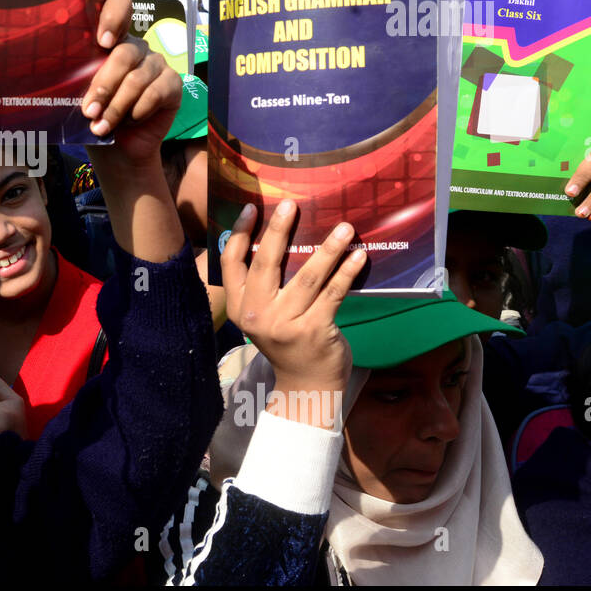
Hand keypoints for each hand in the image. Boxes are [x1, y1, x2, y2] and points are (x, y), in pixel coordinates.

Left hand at [82, 0, 180, 159]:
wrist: (119, 149)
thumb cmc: (96, 117)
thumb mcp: (82, 96)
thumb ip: (78, 80)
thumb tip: (60, 80)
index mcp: (113, 39)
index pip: (120, 7)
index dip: (114, 17)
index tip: (103, 42)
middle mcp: (137, 47)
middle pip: (124, 54)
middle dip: (104, 86)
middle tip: (89, 111)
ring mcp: (157, 63)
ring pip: (136, 79)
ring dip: (116, 107)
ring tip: (101, 127)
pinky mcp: (173, 84)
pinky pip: (155, 93)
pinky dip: (137, 111)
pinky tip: (129, 122)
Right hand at [220, 201, 365, 424]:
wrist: (307, 384)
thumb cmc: (287, 339)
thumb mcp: (263, 315)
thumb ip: (263, 285)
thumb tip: (276, 236)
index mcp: (240, 308)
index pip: (232, 263)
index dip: (239, 234)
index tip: (252, 208)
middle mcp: (257, 316)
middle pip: (266, 264)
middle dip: (278, 231)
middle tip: (290, 205)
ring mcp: (285, 324)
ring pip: (306, 276)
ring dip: (327, 249)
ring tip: (343, 227)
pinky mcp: (314, 330)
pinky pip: (333, 293)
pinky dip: (347, 272)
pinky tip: (359, 255)